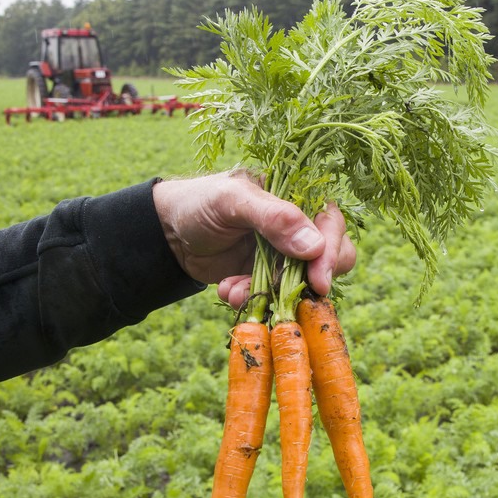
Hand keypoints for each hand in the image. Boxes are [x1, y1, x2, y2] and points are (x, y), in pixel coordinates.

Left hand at [153, 171, 355, 309]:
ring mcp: (284, 256)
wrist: (165, 233)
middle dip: (306, 282)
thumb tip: (315, 247)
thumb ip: (274, 218)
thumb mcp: (233, 200)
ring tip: (236, 290)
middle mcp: (298, 227)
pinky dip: (253, 300)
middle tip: (286, 298)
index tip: (318, 281)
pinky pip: (275, 297)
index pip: (332, 225)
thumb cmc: (199, 202)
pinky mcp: (267, 278)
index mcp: (297, 197)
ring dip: (272, 295)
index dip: (331, 253)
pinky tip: (227, 291)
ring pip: (302, 284)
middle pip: (330, 258)